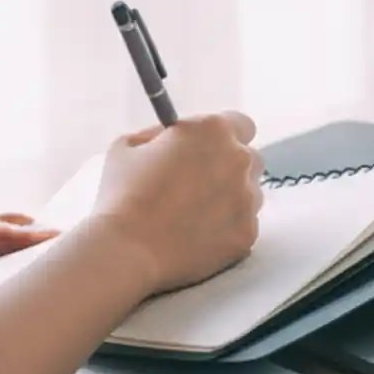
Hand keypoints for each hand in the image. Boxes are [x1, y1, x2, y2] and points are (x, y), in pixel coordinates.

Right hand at [89, 110, 263, 293]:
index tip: (210, 148)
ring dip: (230, 198)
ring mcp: (248, 199)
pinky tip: (197, 235)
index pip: (241, 124)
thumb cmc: (122, 194)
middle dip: (230, 167)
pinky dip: (227, 228)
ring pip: (250, 194)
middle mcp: (239, 160)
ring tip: (193, 214)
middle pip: (250, 160)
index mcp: (213, 131)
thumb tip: (174, 139)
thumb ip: (162, 136)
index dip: (225, 136)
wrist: (128, 249)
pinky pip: (244, 224)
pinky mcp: (248, 233)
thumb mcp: (130, 145)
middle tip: (200, 183)